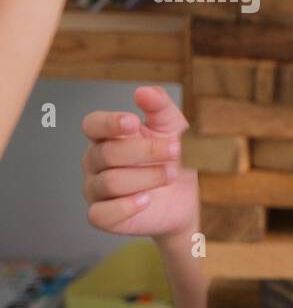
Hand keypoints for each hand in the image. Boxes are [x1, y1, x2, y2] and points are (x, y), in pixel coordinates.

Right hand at [81, 86, 197, 240]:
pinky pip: (100, 214)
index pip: (92, 125)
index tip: (133, 121)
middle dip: (146, 151)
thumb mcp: (173, 128)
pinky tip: (146, 200)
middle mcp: (95, 162)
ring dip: (146, 177)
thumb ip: (160, 107)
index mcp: (107, 137)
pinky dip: (125, 206)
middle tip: (176, 150)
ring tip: (171, 174)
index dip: (109, 122)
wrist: (185, 198)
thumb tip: (143, 91)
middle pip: (106, 153)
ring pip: (109, 182)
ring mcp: (95, 190)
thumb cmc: (172, 158)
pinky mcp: (103, 216)